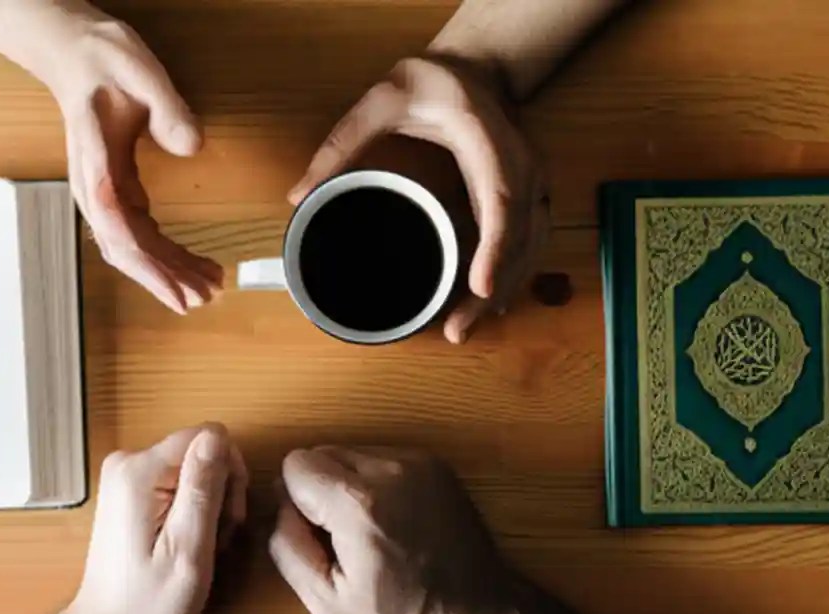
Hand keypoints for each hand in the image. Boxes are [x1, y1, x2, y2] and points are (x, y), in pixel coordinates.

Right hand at [36, 0, 221, 313]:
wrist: (76, 55)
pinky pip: (141, 232)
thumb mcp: (144, 76)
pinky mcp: (117, 191)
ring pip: (135, 247)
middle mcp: (95, 190)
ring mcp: (104, 193)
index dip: (149, 268)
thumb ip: (168, 111)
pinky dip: (167, 252)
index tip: (177, 294)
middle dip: (166, 279)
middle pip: (129, 250)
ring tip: (208, 287)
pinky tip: (192, 262)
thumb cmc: (104, 63)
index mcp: (98, 169)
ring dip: (169, 270)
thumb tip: (192, 146)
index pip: (120, 232)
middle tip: (204, 299)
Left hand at [70, 423, 248, 613]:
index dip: (230, 473)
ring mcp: (126, 475)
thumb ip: (202, 490)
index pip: (208, 436)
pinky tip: (189, 542)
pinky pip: (177, 481)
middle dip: (221, 492)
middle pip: (201, 451)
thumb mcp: (188, 550)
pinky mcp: (129, 489)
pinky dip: (192, 510)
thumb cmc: (150, 603)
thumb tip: (218, 436)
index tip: (228, 519)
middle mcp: (128, 461)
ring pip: (194, 467)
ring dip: (210, 505)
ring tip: (204, 547)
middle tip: (218, 541)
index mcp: (139, 471)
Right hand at [268, 445, 513, 613]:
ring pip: (351, 452)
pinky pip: (381, 457)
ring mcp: (417, 461)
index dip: (298, 500)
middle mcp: (389, 470)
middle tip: (345, 536)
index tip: (321, 534)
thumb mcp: (326, 603)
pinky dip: (376, 481)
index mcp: (359, 505)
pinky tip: (395, 519)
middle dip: (321, 488)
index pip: (296, 463)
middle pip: (322, 452)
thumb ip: (288, 546)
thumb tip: (282, 503)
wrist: (479, 611)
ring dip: (348, 482)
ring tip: (373, 529)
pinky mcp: (434, 463)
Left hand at [289, 57, 548, 342]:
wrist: (478, 68)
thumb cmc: (432, 83)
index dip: (495, 246)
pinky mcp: (529, 195)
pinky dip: (511, 274)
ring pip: (531, 244)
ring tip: (461, 326)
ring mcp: (531, 180)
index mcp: (485, 139)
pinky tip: (486, 304)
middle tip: (454, 329)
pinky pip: (529, 240)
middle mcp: (520, 163)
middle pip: (521, 235)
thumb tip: (296, 193)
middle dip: (494, 286)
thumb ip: (340, 144)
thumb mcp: (381, 100)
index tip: (479, 286)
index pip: (501, 198)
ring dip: (503, 289)